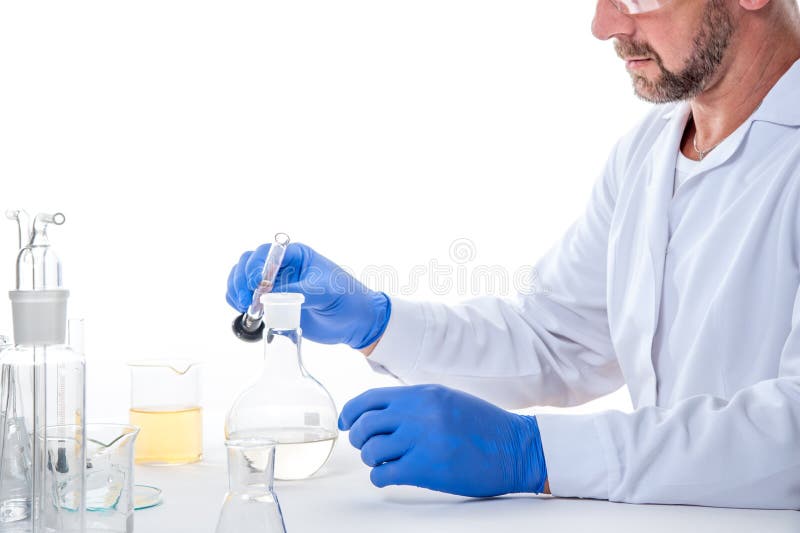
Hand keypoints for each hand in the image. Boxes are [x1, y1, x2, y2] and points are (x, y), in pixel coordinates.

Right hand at [226, 242, 390, 348]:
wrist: (355, 322)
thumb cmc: (347, 299)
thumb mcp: (326, 291)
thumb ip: (297, 290)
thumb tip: (268, 295)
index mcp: (297, 255)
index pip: (266, 252)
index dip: (256, 266)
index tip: (256, 285)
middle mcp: (282, 266)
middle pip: (248, 262)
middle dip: (241, 279)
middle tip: (246, 300)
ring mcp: (275, 284)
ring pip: (242, 278)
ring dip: (235, 289)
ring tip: (243, 306)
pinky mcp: (272, 303)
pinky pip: (247, 297)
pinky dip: (238, 301)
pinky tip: (244, 311)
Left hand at [338, 384, 547, 496]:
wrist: (515, 448)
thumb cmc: (484, 426)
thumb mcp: (446, 399)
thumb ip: (414, 403)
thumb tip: (381, 413)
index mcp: (421, 394)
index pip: (369, 399)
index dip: (350, 413)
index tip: (346, 423)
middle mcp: (417, 413)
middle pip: (364, 425)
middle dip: (358, 439)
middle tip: (367, 446)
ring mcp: (420, 440)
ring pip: (370, 450)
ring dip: (372, 459)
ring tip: (385, 462)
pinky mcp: (425, 468)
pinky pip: (384, 474)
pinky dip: (380, 477)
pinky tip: (391, 475)